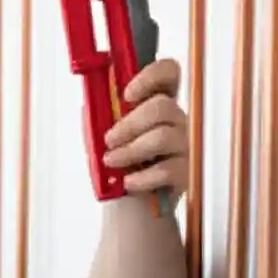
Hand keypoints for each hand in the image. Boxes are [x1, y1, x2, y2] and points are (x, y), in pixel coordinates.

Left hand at [102, 58, 188, 197]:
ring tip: (112, 161)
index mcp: (155, 103)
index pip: (168, 73)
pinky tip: (129, 182)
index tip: (127, 94)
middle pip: (162, 107)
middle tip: (109, 140)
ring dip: (131, 150)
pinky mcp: (185, 172)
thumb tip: (93, 93)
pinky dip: (143, 177)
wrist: (125, 204)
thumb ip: (97, 111)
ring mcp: (183, 146)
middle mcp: (175, 121)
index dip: (151, 76)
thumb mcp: (98, 133)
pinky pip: (168, 169)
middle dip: (130, 124)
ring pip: (163, 136)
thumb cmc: (114, 164)